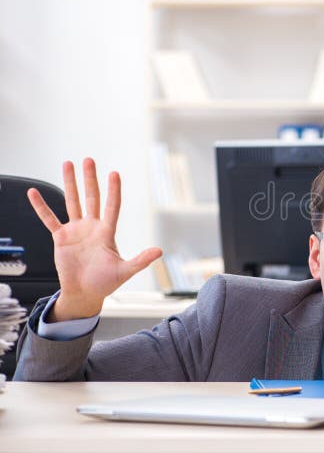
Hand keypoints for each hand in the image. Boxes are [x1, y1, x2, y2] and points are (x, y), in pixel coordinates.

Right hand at [27, 158, 161, 320]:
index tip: (114, 173)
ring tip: (67, 164)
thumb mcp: (125, 271)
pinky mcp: (61, 238)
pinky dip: (41, 207)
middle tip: (88, 160)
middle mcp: (92, 227)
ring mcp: (76, 231)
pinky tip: (34, 193)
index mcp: (107, 233)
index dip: (113, 191)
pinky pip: (49, 219)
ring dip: (70, 183)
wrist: (85, 293)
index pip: (112, 206)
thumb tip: (159, 251)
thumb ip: (141, 260)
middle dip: (90, 179)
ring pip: (72, 202)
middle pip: (91, 197)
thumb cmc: (106, 283)